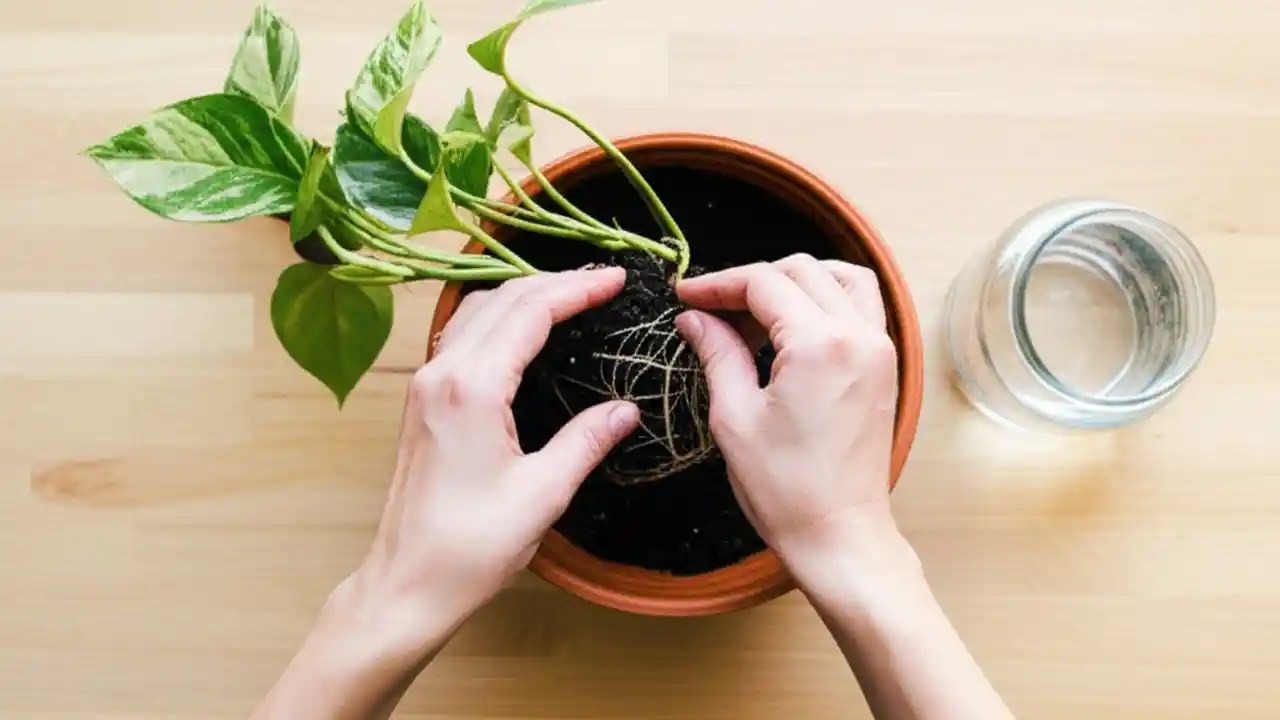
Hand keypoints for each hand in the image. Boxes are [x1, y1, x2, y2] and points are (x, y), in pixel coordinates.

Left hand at [253, 269, 639, 719]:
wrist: (406, 584)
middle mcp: (442, 374)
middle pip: (501, 299)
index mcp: (473, 388)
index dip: (576, 289)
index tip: (616, 281)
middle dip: (553, 283)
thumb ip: (586, 441)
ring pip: (475, 312)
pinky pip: (460, 336)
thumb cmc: (471, 548)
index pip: (530, 311)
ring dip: (522, 295)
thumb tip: (625, 410)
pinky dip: (497, 319)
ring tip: (568, 297)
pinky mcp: (421, 403)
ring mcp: (425, 386)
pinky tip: (522, 332)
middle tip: (601, 283)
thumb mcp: (543, 493)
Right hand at [675, 254, 900, 582]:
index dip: (718, 284)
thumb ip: (717, 354)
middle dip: (752, 281)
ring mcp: (880, 349)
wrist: (840, 536)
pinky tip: (792, 329)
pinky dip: (827, 300)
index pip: (764, 282)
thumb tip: (694, 318)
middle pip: (802, 270)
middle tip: (713, 310)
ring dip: (796, 281)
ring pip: (841, 278)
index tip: (686, 297)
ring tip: (756, 312)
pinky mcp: (885, 367)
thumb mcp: (735, 417)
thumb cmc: (785, 488)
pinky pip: (861, 307)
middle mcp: (859, 335)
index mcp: (820, 344)